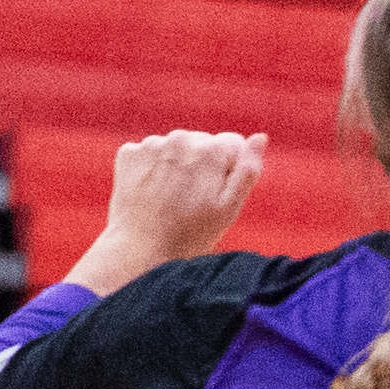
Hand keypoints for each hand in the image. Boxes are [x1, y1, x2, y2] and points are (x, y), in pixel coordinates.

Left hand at [73, 131, 265, 290]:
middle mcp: (181, 138)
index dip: (229, 170)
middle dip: (203, 166)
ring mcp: (152, 145)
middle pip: (203, 143)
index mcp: (211, 150)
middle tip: (193, 201)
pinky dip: (152, 169)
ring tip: (172, 199)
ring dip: (177, 167)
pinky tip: (152, 194)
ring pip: (176, 148)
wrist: (140, 251)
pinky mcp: (129, 153)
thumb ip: (248, 170)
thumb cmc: (191, 235)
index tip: (217, 194)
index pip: (232, 144)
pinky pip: (150, 153)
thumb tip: (260, 137)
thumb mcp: (229, 208)